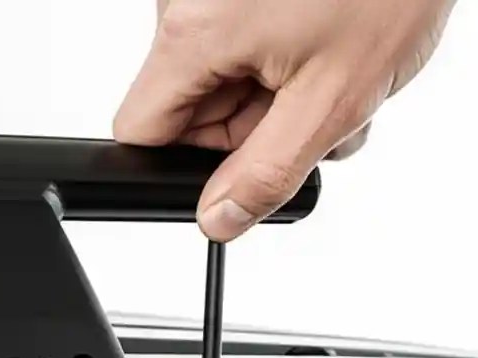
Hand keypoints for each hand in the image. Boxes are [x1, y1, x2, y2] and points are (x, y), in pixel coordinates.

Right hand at [114, 0, 455, 240]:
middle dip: (253, 130)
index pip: (143, 133)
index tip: (242, 171)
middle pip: (189, 109)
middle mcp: (189, 5)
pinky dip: (288, 64)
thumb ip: (267, 173)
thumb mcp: (332, 101)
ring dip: (279, 100)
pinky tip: (329, 54)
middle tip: (316, 113)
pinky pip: (245, 48)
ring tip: (335, 77)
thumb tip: (219, 218)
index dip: (190, 167)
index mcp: (194, 34)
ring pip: (224, 82)